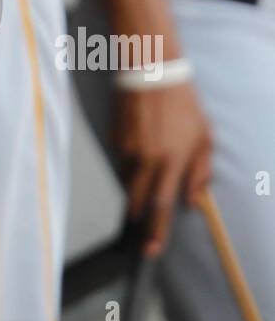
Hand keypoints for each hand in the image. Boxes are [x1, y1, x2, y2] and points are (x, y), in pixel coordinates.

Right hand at [113, 82, 212, 256]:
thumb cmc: (183, 103)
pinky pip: (121, 158)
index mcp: (174, 160)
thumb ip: (201, 170)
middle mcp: (149, 158)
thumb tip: (193, 199)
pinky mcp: (116, 138)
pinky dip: (129, 160)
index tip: (151, 249)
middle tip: (139, 224)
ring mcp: (129, 148)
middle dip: (138, 216)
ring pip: (127, 180)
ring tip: (145, 167)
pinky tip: (139, 142)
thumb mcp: (205, 136)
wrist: (153, 72)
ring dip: (134, 184)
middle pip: (138, 200)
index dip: (157, 230)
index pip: (163, 205)